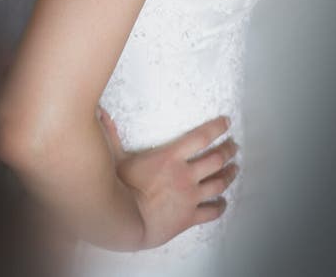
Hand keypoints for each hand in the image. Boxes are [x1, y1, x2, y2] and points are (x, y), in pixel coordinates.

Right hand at [96, 107, 238, 249]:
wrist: (126, 223)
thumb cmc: (121, 189)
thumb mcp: (116, 158)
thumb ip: (112, 134)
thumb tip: (101, 113)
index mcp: (171, 156)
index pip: (202, 136)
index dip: (217, 127)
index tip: (227, 122)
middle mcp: (185, 174)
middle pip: (216, 158)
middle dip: (228, 150)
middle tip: (234, 146)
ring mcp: (190, 196)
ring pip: (219, 183)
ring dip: (230, 174)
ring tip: (235, 169)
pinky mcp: (190, 217)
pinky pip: (212, 211)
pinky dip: (221, 206)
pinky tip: (224, 202)